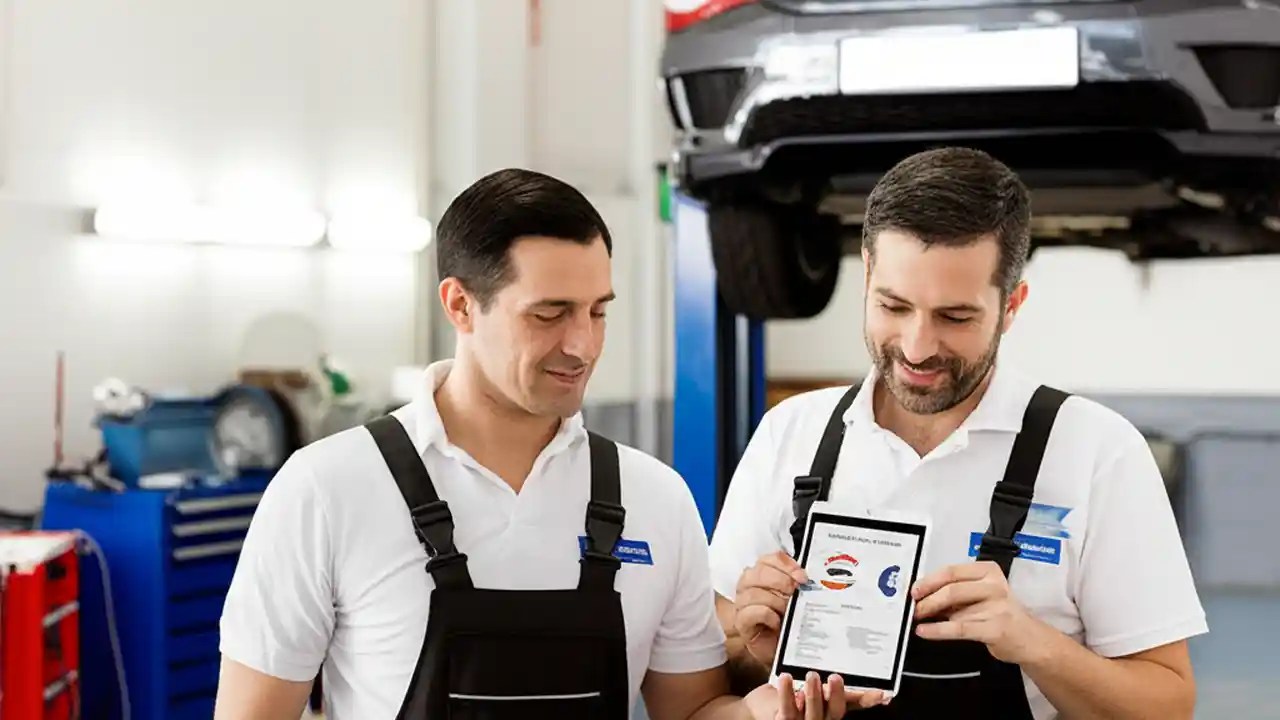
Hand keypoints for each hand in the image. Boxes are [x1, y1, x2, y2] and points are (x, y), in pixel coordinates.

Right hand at [733, 551, 807, 666]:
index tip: (803, 577)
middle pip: (759, 572)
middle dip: (781, 581)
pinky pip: (750, 612)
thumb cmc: (791, 621)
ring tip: (788, 611)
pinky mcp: (741, 623)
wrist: (786, 649)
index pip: (770, 559)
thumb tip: (806, 578)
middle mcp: (749, 585)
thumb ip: (799, 584)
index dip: (787, 565)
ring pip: (753, 592)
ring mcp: (742, 604)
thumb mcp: (798, 598)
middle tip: (796, 593)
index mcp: (763, 573)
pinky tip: (776, 622)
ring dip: (775, 601)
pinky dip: (766, 615)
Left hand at [744, 672, 890, 718]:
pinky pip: (787, 710)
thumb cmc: (788, 693)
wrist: (760, 707)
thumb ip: (825, 681)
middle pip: (835, 712)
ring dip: (813, 694)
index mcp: (829, 709)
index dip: (866, 700)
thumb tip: (843, 661)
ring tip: (811, 674)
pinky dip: (787, 693)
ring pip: (812, 713)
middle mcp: (820, 719)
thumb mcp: (809, 683)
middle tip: (834, 676)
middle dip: (836, 695)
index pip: (851, 705)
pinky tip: (786, 677)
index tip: (882, 694)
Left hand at [911, 561, 1051, 664]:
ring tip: (921, 620)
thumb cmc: (1002, 614)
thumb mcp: (982, 594)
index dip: (928, 581)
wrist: (1031, 639)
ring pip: (955, 611)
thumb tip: (924, 594)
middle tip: (914, 608)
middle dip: (927, 600)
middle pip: (951, 589)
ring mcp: (997, 607)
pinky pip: (960, 628)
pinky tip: (925, 631)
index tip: (914, 590)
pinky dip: (938, 630)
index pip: (951, 571)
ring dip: (934, 617)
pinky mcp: (996, 628)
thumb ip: (957, 591)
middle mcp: (995, 586)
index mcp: (989, 571)